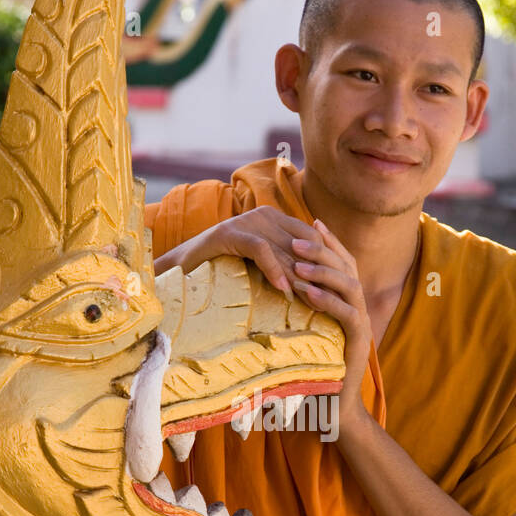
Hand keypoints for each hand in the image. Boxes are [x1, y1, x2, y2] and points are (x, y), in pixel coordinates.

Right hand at [153, 207, 323, 296]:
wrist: (181, 270)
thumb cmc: (222, 273)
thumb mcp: (260, 267)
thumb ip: (283, 265)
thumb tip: (314, 285)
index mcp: (274, 218)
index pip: (311, 237)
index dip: (325, 262)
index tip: (335, 290)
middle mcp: (263, 214)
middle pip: (302, 243)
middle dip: (316, 272)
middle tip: (328, 300)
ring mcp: (246, 221)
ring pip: (284, 247)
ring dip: (299, 275)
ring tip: (311, 300)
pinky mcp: (229, 233)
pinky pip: (260, 249)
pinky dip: (274, 269)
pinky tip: (283, 290)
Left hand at [290, 220, 371, 426]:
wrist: (334, 408)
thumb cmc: (313, 370)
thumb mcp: (303, 332)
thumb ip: (298, 307)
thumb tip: (275, 284)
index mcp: (347, 301)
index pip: (342, 261)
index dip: (328, 240)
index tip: (309, 221)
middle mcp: (358, 308)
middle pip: (347, 266)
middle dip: (322, 248)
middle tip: (297, 236)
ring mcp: (361, 324)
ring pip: (349, 285)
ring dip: (323, 271)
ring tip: (298, 262)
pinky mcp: (358, 343)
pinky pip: (347, 315)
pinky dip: (329, 301)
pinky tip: (309, 293)